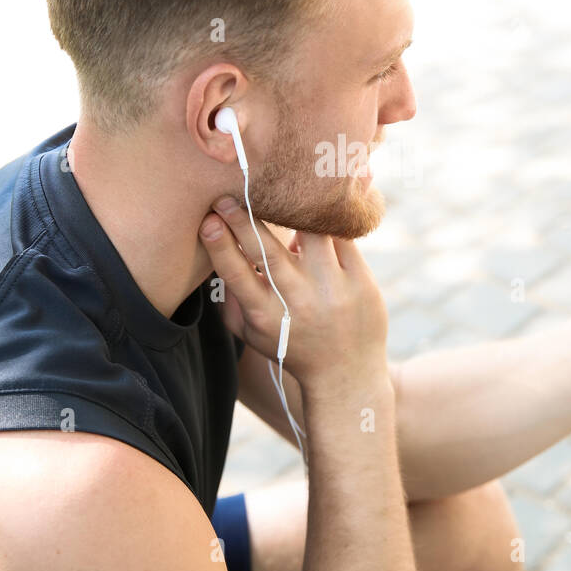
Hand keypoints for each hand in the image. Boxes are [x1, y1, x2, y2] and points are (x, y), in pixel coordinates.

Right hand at [198, 195, 389, 398]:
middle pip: (268, 251)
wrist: (346, 374)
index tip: (208, 220)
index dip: (220, 246)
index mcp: (266, 316)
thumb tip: (217, 251)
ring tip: (283, 203)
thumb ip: (231, 299)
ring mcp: (333, 289)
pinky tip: (317, 217)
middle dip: (245, 220)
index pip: (237, 275)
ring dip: (294, 215)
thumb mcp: (251, 334)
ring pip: (310, 235)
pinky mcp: (362, 281)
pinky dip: (327, 225)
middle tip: (229, 196)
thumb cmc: (291, 347)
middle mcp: (299, 301)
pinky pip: (342, 237)